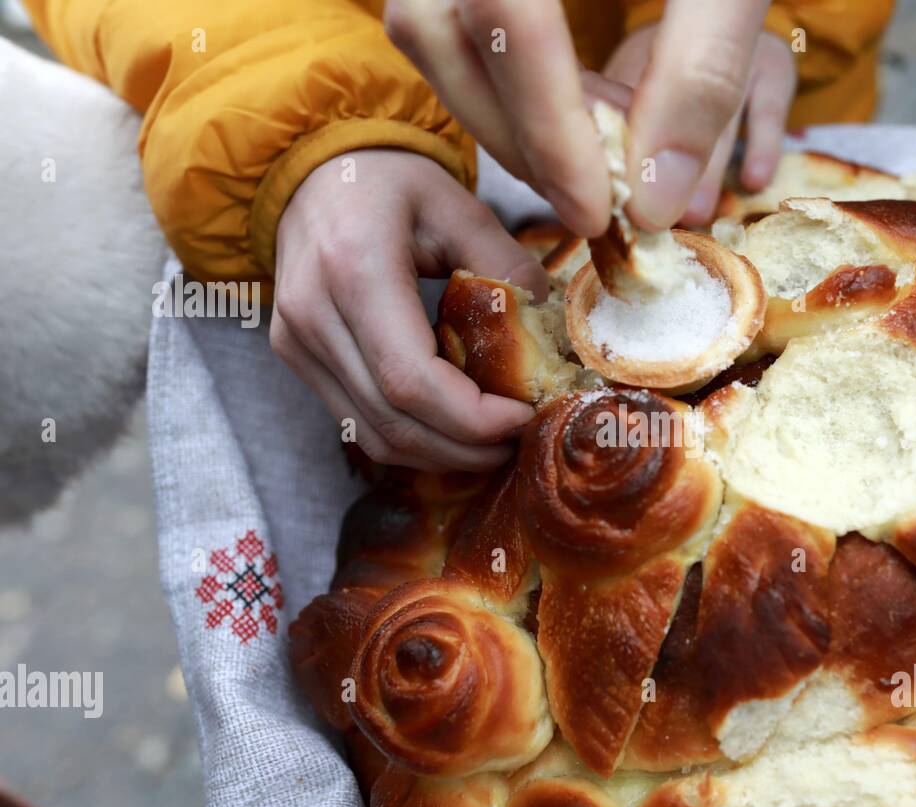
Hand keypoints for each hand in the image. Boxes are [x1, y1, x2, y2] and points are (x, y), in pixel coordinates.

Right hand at [269, 148, 548, 472]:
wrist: (313, 173)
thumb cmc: (389, 183)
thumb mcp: (456, 205)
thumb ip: (504, 263)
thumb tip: (548, 326)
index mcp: (353, 268)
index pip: (411, 379)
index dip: (471, 417)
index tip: (523, 415)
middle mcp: (312, 313)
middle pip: (394, 419)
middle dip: (465, 445)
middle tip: (520, 439)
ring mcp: (296, 341)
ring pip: (373, 434)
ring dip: (440, 453)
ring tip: (494, 442)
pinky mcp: (296, 357)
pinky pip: (358, 423)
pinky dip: (412, 439)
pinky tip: (454, 431)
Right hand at [385, 0, 786, 233]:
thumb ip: (701, 74)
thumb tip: (655, 201)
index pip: (508, 13)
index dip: (549, 125)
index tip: (600, 208)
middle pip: (443, 29)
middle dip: (519, 136)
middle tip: (591, 203)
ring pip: (427, 29)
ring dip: (500, 116)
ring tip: (583, 163)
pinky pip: (445, 16)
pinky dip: (499, 79)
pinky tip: (569, 109)